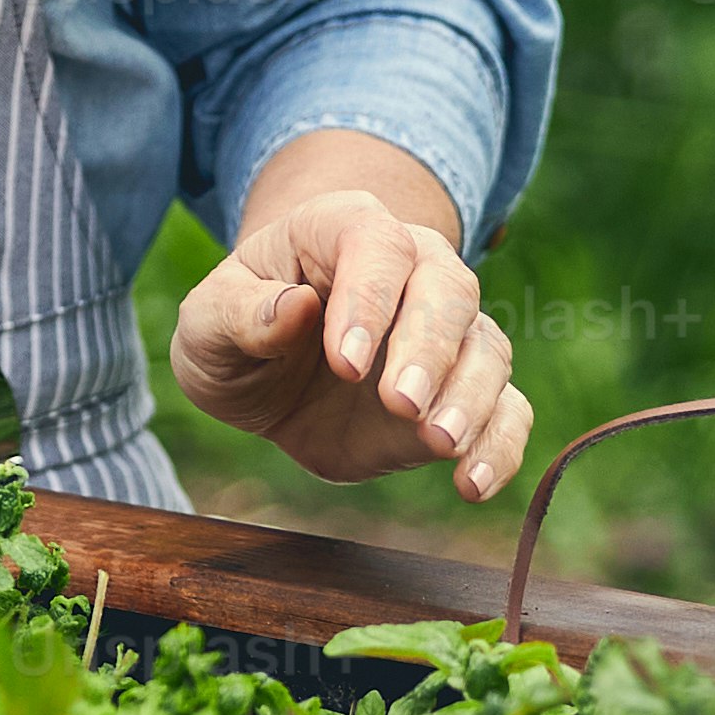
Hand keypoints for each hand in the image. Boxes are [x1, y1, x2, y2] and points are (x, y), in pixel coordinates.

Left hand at [171, 138, 529, 497]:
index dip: (368, 299)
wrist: (270, 376)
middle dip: (430, 347)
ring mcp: (447, 332)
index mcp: (343, 230)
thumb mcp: (207, 324)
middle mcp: (413, 267)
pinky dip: (500, 445)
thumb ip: (240, 313)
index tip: (345, 362)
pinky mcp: (462, 392)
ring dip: (471, 398)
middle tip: (402, 404)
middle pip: (449, 288)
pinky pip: (508, 410)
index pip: (375, 245)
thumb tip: (294, 308)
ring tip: (440, 444)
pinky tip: (473, 484)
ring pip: (487, 347)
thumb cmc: (238, 332)